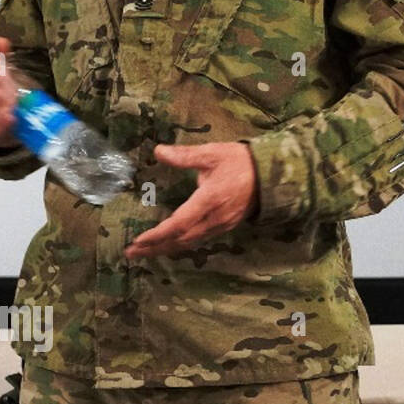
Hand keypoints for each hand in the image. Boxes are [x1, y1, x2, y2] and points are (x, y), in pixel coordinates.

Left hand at [125, 142, 257, 260]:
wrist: (272, 175)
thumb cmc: (241, 162)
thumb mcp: (213, 153)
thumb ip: (184, 155)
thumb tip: (158, 151)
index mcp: (209, 200)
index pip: (179, 224)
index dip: (158, 235)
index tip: (138, 240)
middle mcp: (215, 218)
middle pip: (181, 239)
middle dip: (155, 247)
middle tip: (131, 252)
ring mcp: (222, 225)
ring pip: (190, 242)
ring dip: (166, 248)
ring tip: (145, 252)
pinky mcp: (226, 226)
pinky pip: (199, 240)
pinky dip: (181, 244)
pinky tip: (170, 244)